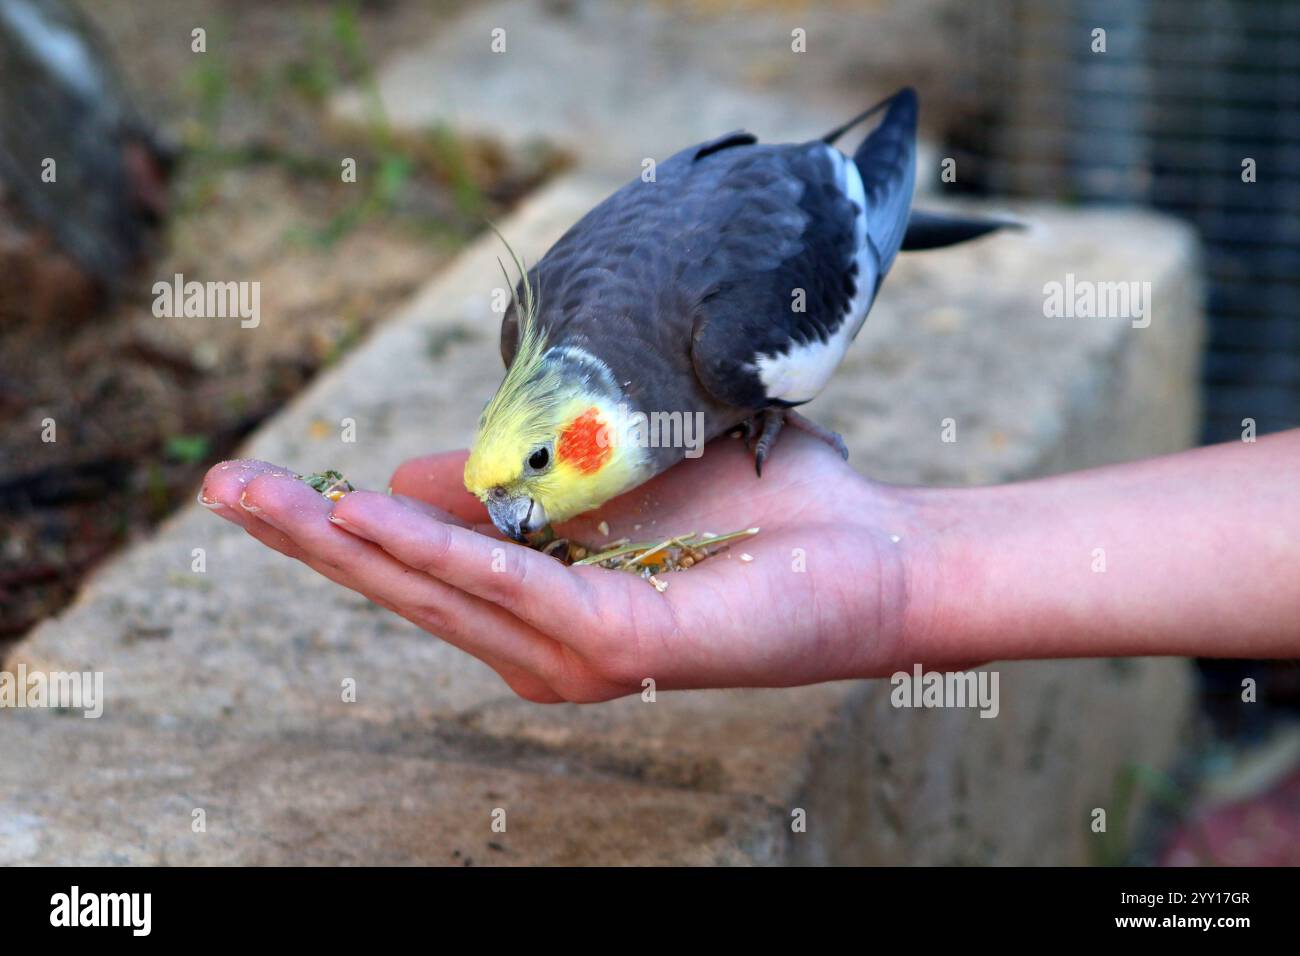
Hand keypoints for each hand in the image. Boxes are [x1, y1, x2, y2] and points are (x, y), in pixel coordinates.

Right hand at [200, 431, 923, 701]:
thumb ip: (505, 488)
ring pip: (439, 590)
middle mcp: (540, 639)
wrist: (861, 549)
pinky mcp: (617, 646)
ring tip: (265, 496)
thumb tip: (403, 475)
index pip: (414, 564)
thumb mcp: (599, 481)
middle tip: (219, 487)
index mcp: (536, 600)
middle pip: (403, 584)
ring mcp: (573, 652)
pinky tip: (369, 515)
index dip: (330, 524)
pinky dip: (438, 551)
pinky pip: (511, 590)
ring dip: (349, 542)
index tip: (254, 483)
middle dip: (307, 536)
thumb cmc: (748, 508)